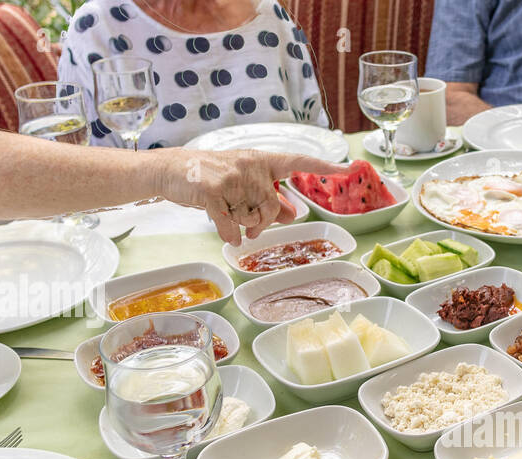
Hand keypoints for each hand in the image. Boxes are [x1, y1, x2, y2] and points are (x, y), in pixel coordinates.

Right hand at [155, 150, 348, 243]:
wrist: (171, 170)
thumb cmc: (210, 177)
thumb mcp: (242, 184)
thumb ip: (268, 199)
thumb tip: (290, 215)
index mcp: (261, 161)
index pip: (298, 161)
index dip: (324, 166)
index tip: (350, 168)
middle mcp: (250, 166)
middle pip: (272, 208)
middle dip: (261, 222)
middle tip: (247, 222)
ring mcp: (231, 177)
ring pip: (251, 219)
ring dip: (241, 225)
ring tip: (227, 213)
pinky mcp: (213, 191)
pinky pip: (230, 226)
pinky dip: (228, 234)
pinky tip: (226, 233)